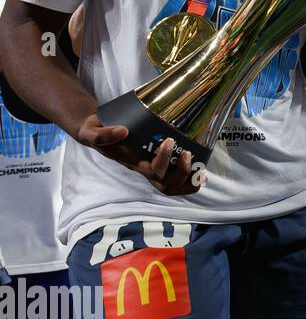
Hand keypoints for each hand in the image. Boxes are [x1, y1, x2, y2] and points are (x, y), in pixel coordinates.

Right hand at [77, 115, 200, 195]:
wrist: (96, 131)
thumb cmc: (97, 132)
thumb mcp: (92, 131)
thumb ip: (103, 134)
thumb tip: (123, 131)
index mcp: (133, 163)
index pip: (150, 171)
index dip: (163, 160)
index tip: (168, 140)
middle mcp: (145, 169)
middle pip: (166, 185)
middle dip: (181, 172)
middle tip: (186, 153)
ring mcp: (153, 168)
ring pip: (174, 186)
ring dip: (189, 179)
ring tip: (199, 164)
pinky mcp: (160, 162)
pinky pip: (178, 179)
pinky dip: (192, 178)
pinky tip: (201, 166)